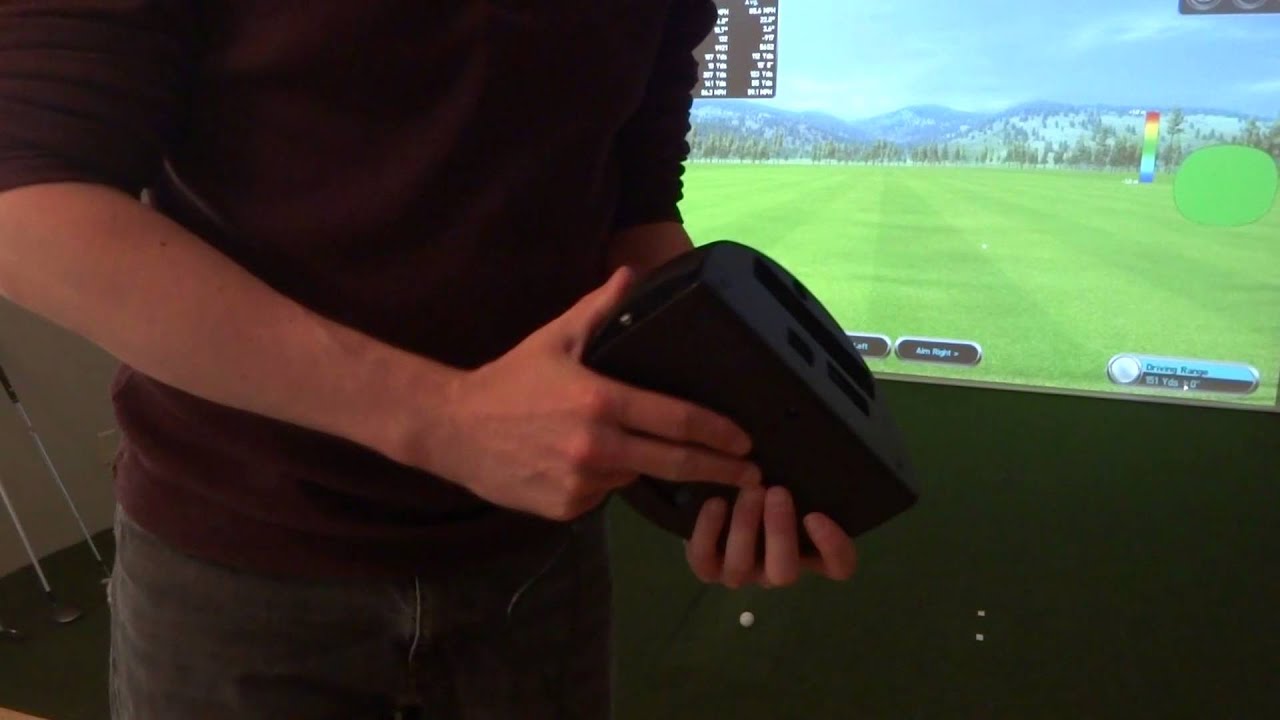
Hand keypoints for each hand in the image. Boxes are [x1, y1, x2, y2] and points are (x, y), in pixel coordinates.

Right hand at [429, 267, 762, 520]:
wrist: (454, 430)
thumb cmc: (510, 381)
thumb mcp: (554, 339)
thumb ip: (598, 310)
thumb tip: (632, 274)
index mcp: (601, 402)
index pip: (677, 420)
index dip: (719, 434)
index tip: (746, 440)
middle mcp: (597, 448)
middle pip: (674, 463)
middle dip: (720, 470)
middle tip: (752, 475)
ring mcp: (582, 483)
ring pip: (634, 479)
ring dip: (641, 466)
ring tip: (620, 445)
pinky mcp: (567, 508)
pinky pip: (603, 496)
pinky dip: (605, 482)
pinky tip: (580, 462)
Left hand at [685, 486, 856, 587]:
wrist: (714, 494)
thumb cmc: (764, 482)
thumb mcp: (787, 478)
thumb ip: (800, 477)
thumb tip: (809, 446)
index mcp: (807, 553)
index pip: (838, 567)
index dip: (832, 549)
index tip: (816, 515)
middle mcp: (775, 569)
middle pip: (785, 574)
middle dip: (780, 533)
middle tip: (776, 492)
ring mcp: (740, 573)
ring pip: (742, 568)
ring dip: (745, 527)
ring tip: (748, 491)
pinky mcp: (707, 567)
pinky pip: (704, 561)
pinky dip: (709, 532)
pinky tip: (715, 502)